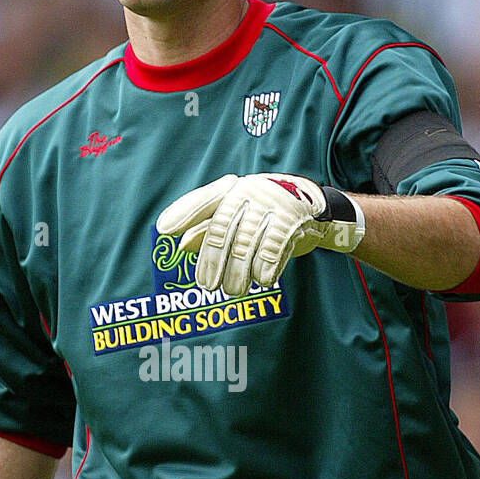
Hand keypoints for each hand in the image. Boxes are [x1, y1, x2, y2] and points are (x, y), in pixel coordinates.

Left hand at [156, 172, 364, 296]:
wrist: (316, 209)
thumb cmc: (267, 215)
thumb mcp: (239, 219)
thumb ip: (209, 228)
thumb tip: (181, 244)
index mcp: (233, 189)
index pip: (204, 201)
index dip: (183, 213)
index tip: (163, 229)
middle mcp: (250, 191)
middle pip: (222, 229)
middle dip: (212, 260)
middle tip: (207, 286)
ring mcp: (272, 204)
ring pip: (246, 244)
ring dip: (238, 272)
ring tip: (233, 290)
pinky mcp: (293, 219)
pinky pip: (273, 249)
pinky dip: (266, 269)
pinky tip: (262, 282)